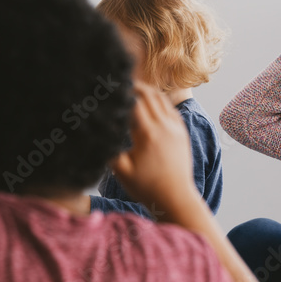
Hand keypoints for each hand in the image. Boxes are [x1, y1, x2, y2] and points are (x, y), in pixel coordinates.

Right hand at [109, 82, 200, 213]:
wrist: (176, 197)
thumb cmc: (146, 186)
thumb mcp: (120, 170)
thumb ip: (108, 148)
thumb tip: (98, 130)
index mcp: (147, 133)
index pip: (134, 101)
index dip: (120, 92)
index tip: (108, 87)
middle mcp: (164, 126)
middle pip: (148, 94)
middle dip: (132, 86)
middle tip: (117, 84)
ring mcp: (175, 128)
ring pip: (161, 98)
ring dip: (146, 91)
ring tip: (131, 89)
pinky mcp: (181, 132)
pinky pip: (170, 108)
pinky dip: (158, 100)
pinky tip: (148, 103)